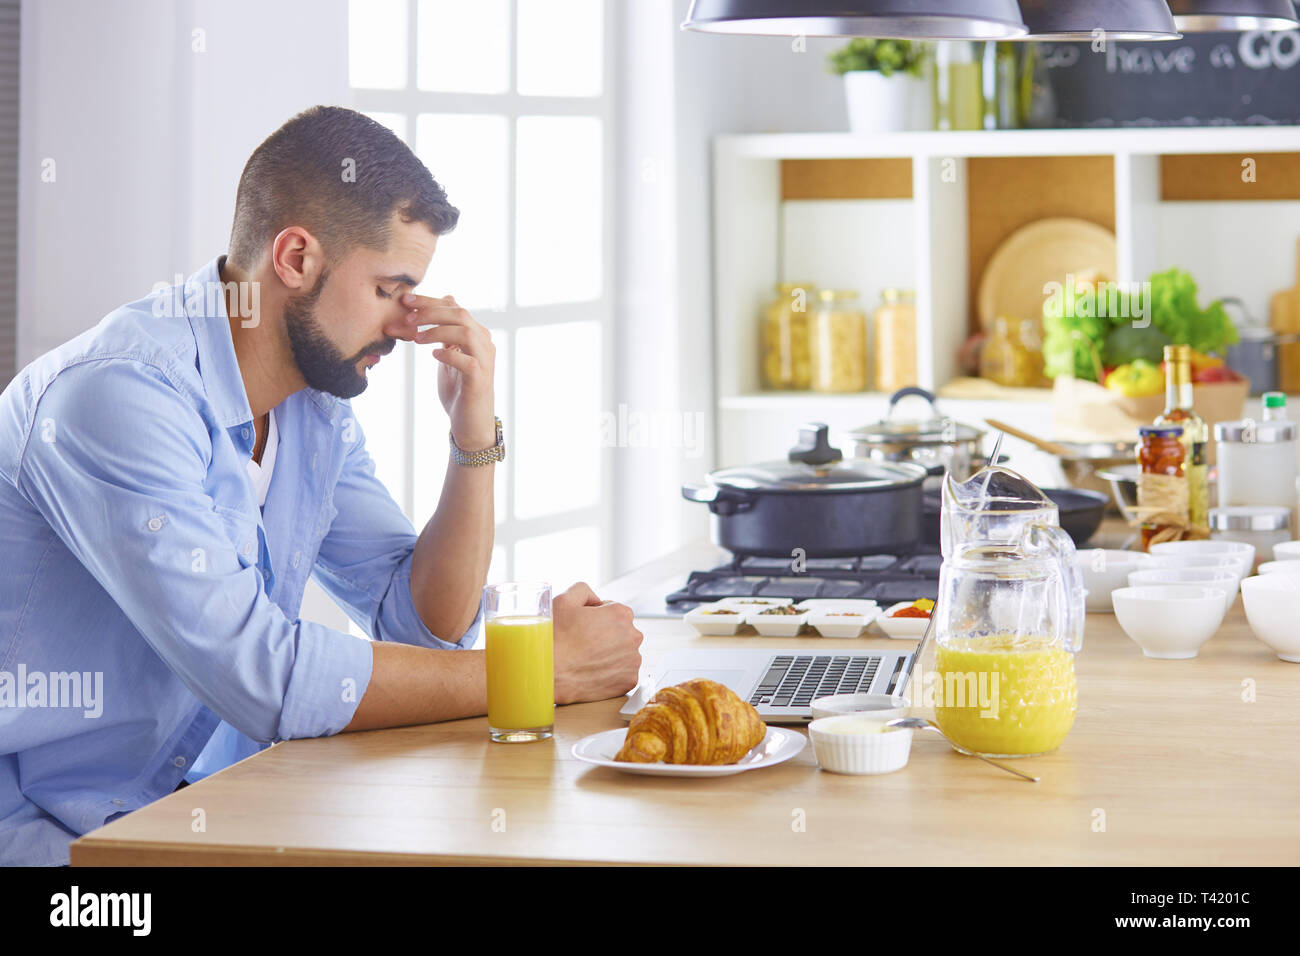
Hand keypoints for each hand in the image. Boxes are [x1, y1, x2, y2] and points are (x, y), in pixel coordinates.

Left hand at [389, 292, 496, 449]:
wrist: (470, 423)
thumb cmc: (459, 389)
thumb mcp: (449, 355)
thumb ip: (446, 332)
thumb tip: (445, 300)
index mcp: (477, 335)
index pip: (455, 308)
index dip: (430, 301)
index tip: (405, 300)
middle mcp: (484, 344)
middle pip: (460, 315)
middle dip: (431, 312)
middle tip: (407, 317)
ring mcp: (485, 362)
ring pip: (465, 333)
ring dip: (437, 331)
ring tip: (416, 338)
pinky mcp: (480, 380)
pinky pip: (468, 362)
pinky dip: (449, 355)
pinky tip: (433, 355)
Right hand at [552, 582, 643, 705]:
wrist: (546, 674)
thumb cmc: (554, 638)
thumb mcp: (564, 600)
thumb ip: (584, 590)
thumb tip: (596, 600)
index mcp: (622, 614)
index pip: (613, 610)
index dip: (595, 617)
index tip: (582, 627)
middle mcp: (633, 637)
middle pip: (621, 632)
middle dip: (605, 635)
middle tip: (582, 643)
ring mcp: (633, 662)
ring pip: (622, 653)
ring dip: (609, 654)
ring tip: (586, 659)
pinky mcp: (629, 682)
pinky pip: (622, 673)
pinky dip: (610, 673)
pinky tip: (592, 671)